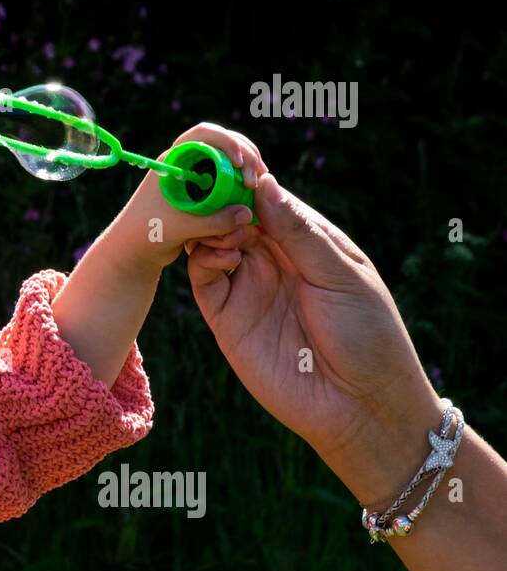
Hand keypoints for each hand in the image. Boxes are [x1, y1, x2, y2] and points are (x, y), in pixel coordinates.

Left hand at [113, 122, 268, 274]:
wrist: (135, 250)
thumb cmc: (148, 233)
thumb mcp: (180, 227)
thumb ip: (213, 222)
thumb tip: (247, 213)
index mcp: (173, 160)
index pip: (203, 134)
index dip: (226, 141)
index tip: (239, 164)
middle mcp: (185, 162)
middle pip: (223, 143)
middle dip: (245, 155)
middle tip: (259, 178)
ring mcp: (196, 176)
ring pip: (230, 161)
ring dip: (248, 170)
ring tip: (259, 188)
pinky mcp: (205, 192)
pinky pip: (230, 181)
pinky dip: (243, 186)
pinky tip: (254, 199)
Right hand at [185, 172, 443, 504]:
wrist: (359, 407)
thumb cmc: (369, 337)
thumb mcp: (342, 275)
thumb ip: (300, 233)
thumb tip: (265, 185)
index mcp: (308, 244)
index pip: (270, 201)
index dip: (251, 182)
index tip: (236, 163)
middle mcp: (273, 261)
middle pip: (234, 216)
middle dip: (222, 199)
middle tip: (214, 189)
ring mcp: (247, 287)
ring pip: (212, 241)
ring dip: (210, 226)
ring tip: (221, 224)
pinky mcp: (226, 317)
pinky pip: (204, 277)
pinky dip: (202, 257)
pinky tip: (218, 251)